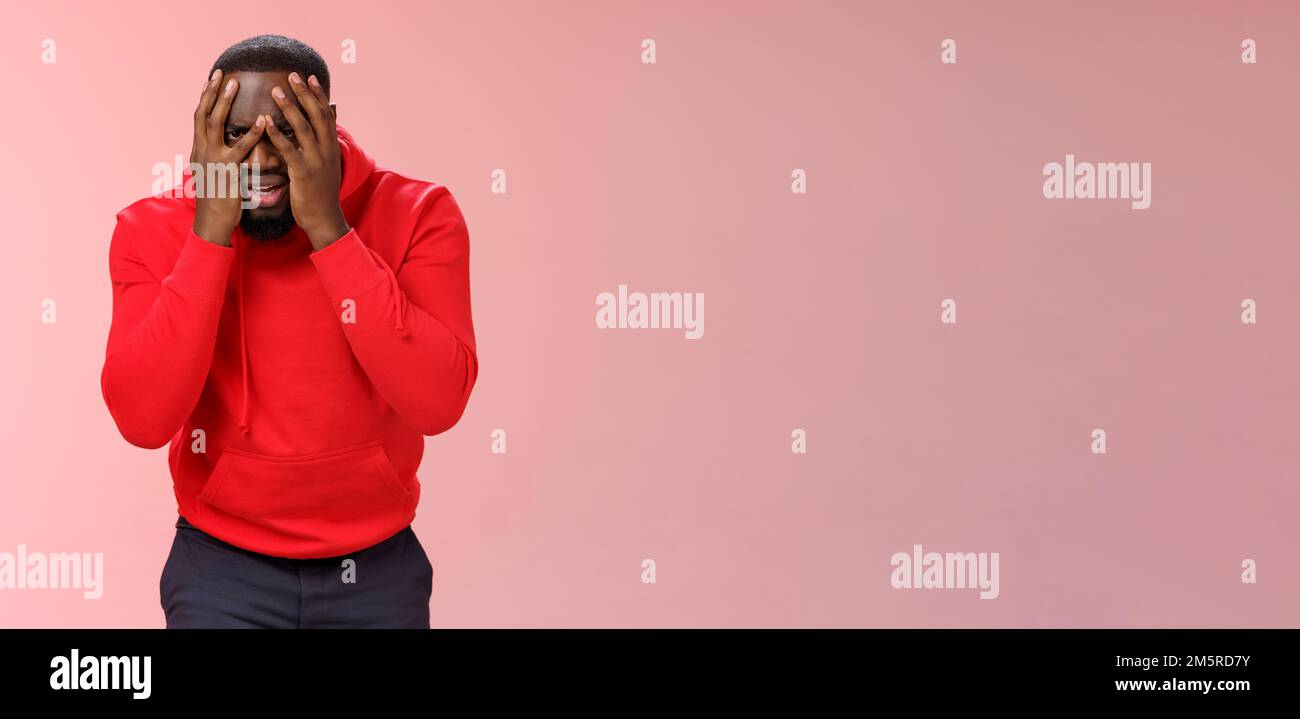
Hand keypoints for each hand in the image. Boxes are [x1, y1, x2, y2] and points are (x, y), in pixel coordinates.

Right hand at [191, 70, 266, 245]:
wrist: (212, 224)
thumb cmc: (218, 200)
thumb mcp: (214, 174)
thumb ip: (219, 156)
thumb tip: (224, 145)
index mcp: (199, 151)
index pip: (200, 118)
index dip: (205, 98)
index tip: (212, 79)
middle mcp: (202, 152)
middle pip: (203, 114)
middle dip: (211, 93)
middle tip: (221, 74)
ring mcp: (212, 160)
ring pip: (215, 124)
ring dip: (224, 103)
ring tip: (234, 85)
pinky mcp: (226, 172)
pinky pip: (239, 149)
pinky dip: (250, 134)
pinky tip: (262, 121)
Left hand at [263, 72, 349, 249]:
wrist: (324, 219)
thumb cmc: (320, 193)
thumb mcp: (326, 166)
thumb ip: (323, 146)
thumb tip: (321, 132)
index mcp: (332, 148)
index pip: (326, 115)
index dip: (318, 96)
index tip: (310, 78)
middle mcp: (327, 151)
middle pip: (317, 116)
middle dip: (305, 94)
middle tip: (293, 75)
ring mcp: (316, 162)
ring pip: (304, 129)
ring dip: (289, 108)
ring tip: (276, 91)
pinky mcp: (303, 174)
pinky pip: (289, 150)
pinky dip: (277, 135)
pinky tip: (265, 122)